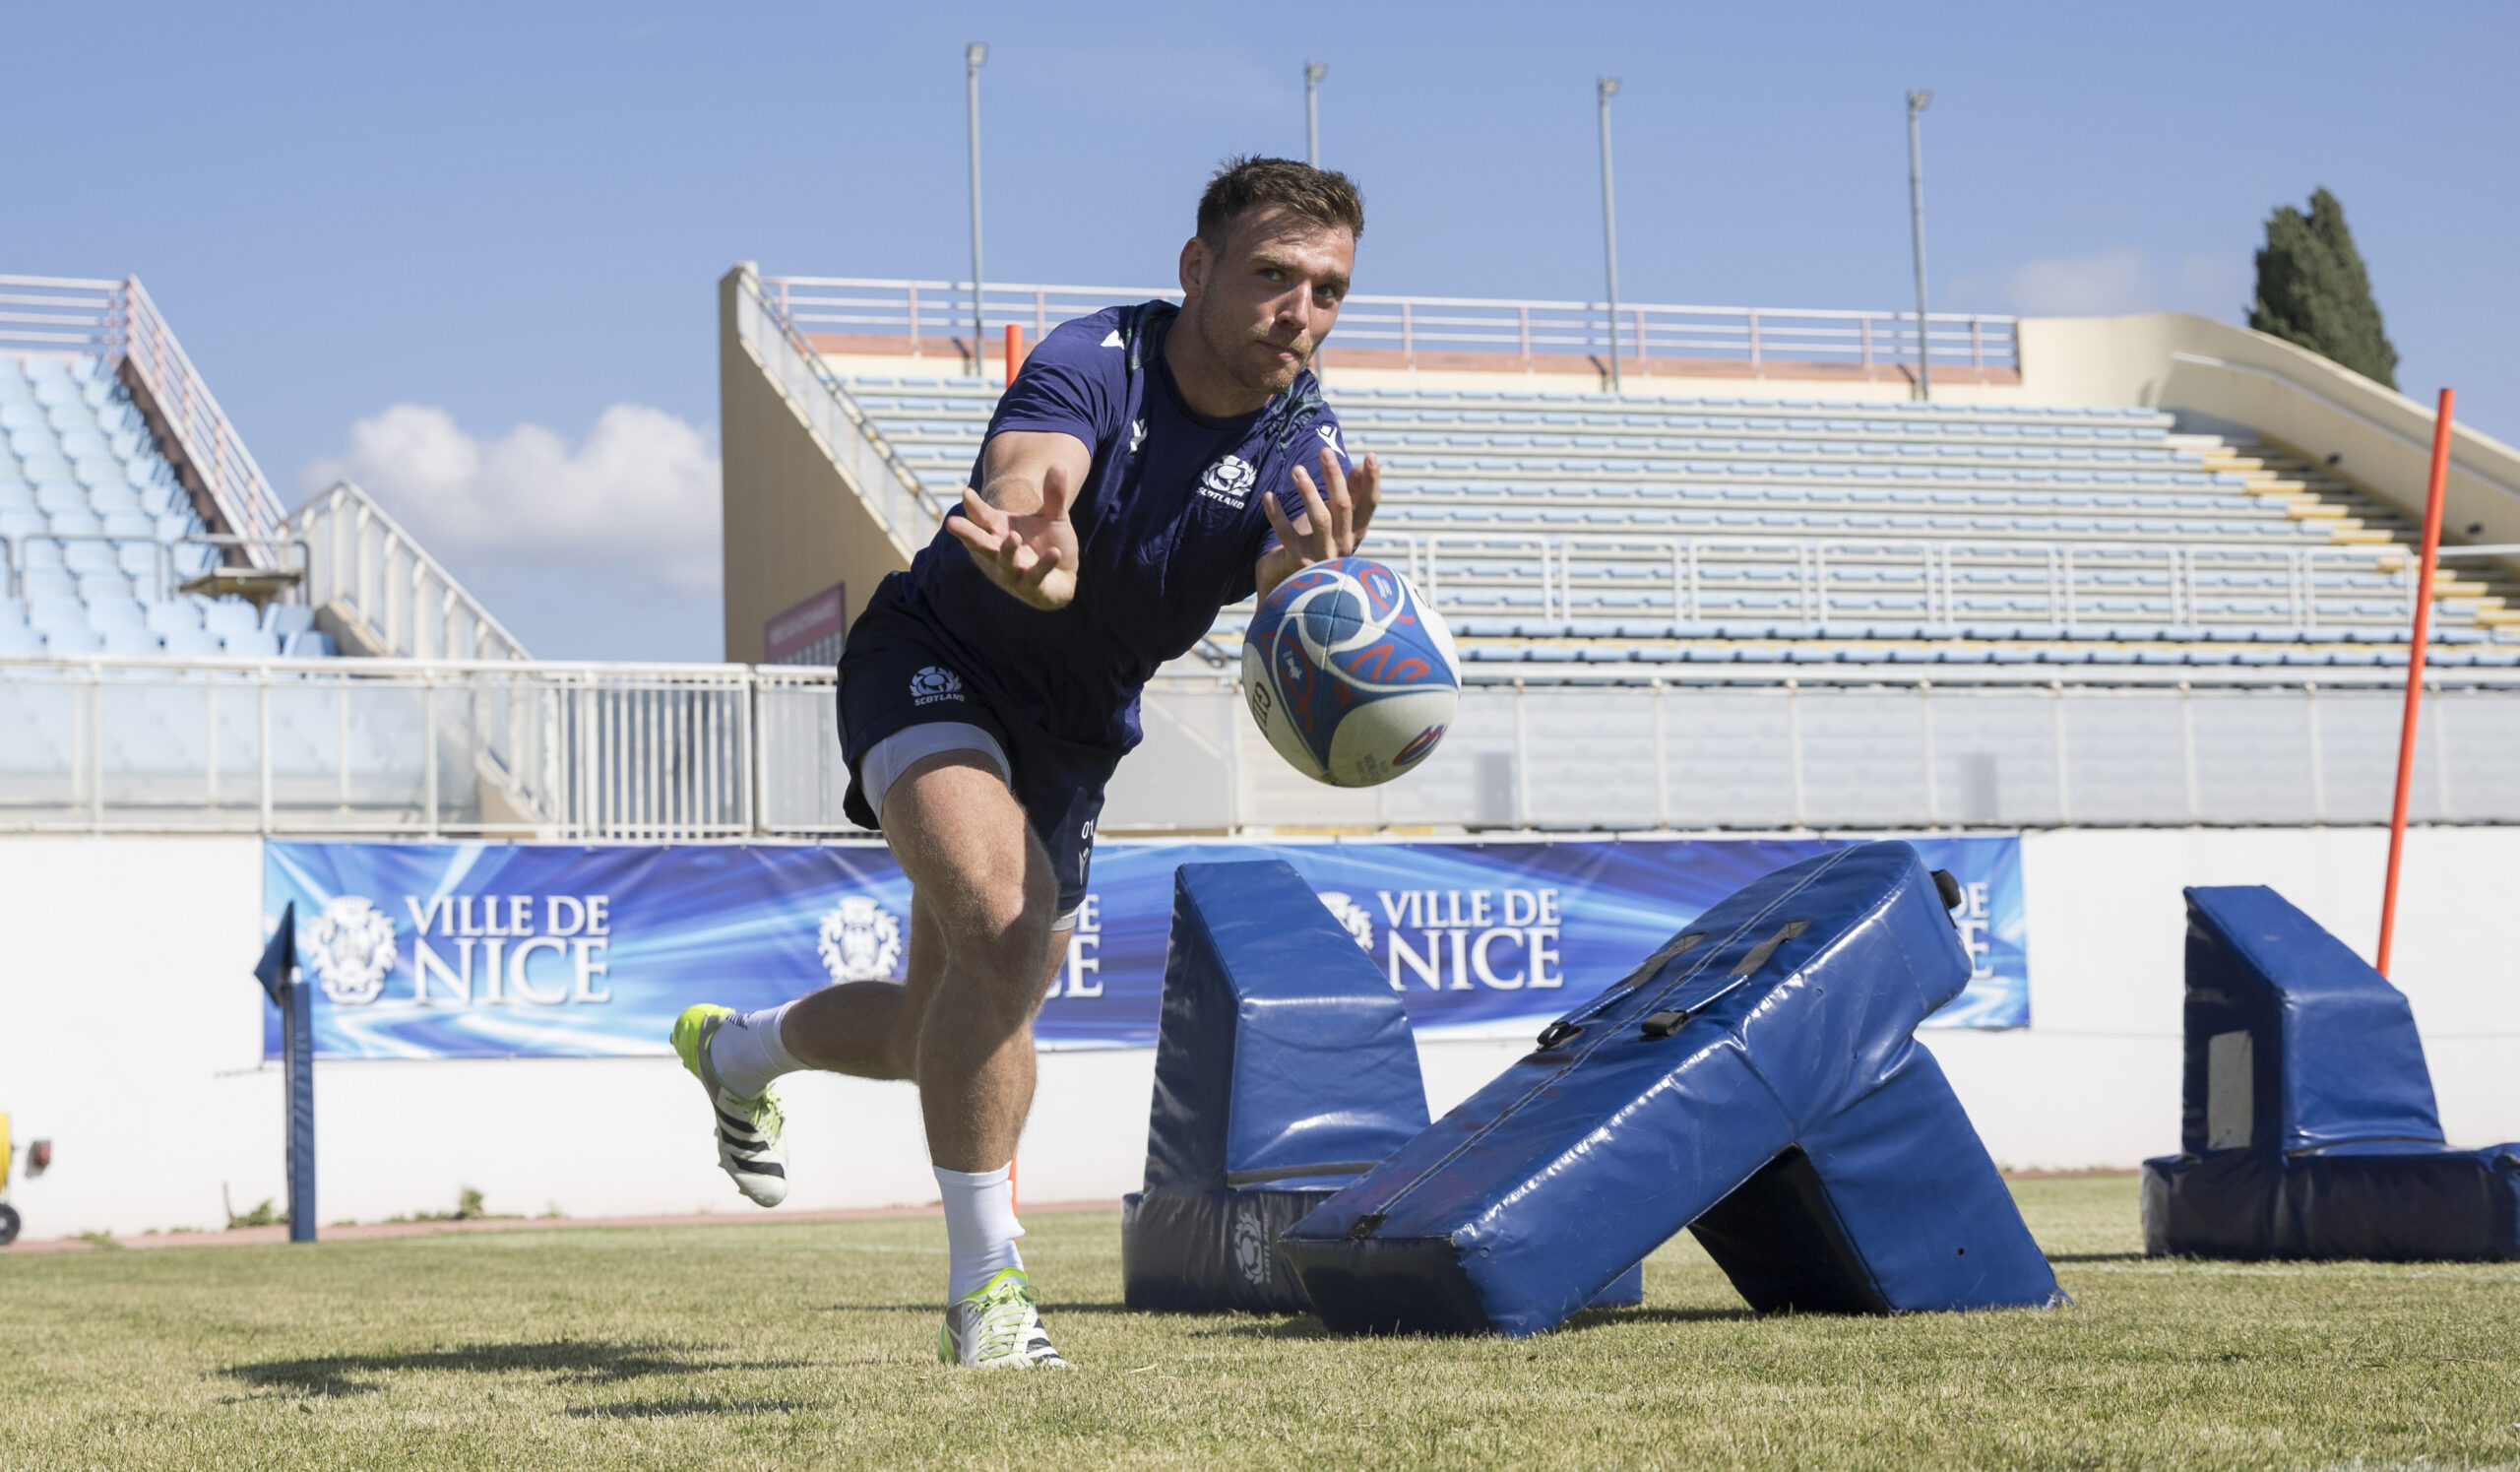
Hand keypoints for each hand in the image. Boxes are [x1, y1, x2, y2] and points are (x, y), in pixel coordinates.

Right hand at [945, 462, 1080, 609]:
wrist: (1063, 577)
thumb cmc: (1048, 545)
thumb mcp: (1053, 517)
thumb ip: (1053, 495)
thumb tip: (1060, 465)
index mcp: (999, 531)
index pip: (981, 518)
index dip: (973, 506)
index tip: (966, 492)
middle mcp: (1000, 553)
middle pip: (980, 542)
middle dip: (967, 534)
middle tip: (951, 523)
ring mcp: (1014, 572)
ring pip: (1005, 562)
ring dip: (1007, 550)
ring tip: (1013, 537)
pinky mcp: (1033, 587)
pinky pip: (1036, 576)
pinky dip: (1044, 565)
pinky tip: (1054, 553)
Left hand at [1257, 449, 1379, 597]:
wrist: (1290, 592)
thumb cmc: (1312, 548)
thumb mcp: (1333, 521)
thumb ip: (1348, 496)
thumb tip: (1362, 465)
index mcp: (1353, 534)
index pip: (1369, 506)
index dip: (1372, 481)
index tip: (1370, 455)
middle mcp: (1343, 547)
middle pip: (1343, 506)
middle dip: (1334, 477)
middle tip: (1324, 451)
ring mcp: (1321, 557)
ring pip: (1320, 519)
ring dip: (1308, 492)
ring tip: (1296, 469)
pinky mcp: (1298, 565)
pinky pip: (1287, 534)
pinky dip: (1277, 514)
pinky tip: (1269, 496)